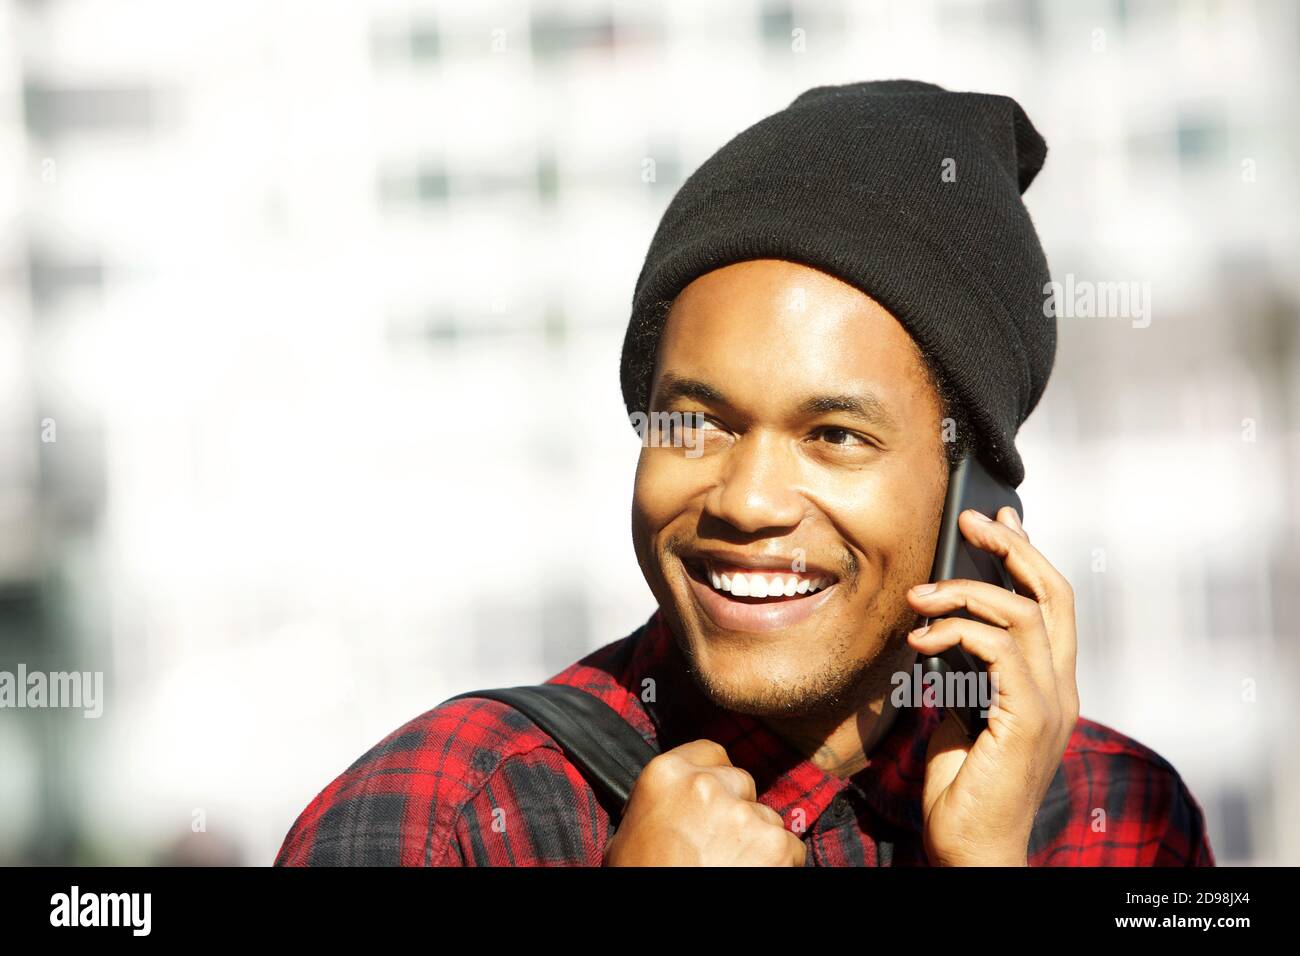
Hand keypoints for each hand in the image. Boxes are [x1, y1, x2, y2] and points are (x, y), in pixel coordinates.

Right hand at [602, 738, 806, 865]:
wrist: (666, 929)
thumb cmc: (643, 878)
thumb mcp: (628, 835)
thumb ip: (659, 804)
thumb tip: (671, 805)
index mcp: (666, 775)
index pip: (709, 752)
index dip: (714, 778)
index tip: (712, 798)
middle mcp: (707, 785)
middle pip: (741, 782)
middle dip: (736, 808)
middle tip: (719, 842)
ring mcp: (745, 814)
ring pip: (766, 816)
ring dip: (756, 837)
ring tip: (732, 865)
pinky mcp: (777, 845)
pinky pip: (789, 846)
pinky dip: (778, 863)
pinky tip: (751, 874)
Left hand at [905, 506, 1078, 865]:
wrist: (971, 846)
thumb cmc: (962, 785)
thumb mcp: (961, 710)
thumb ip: (964, 669)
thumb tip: (938, 624)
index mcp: (1049, 685)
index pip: (1051, 605)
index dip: (1028, 556)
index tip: (998, 521)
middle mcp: (1061, 689)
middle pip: (1053, 595)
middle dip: (1013, 547)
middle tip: (971, 521)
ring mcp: (1051, 705)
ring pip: (1025, 614)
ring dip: (965, 593)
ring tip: (919, 597)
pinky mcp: (1029, 720)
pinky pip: (1000, 650)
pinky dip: (958, 632)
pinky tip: (922, 639)